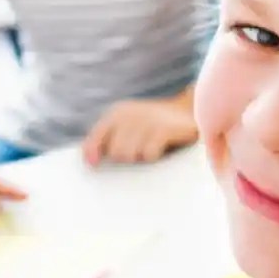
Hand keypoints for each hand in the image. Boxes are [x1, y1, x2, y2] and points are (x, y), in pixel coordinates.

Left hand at [82, 98, 197, 166]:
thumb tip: (89, 161)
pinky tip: (161, 151)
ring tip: (149, 151)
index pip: (95, 138)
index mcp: (116, 114)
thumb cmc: (153, 128)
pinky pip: (148, 154)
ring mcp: (147, 120)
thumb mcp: (128, 128)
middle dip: (125, 159)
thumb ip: (105, 141)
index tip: (93, 165)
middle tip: (138, 155)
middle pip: (114, 152)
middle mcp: (129, 114)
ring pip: (128, 155)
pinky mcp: (164, 129)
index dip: (92, 153)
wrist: (189, 112)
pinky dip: (153, 158)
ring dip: (140, 159)